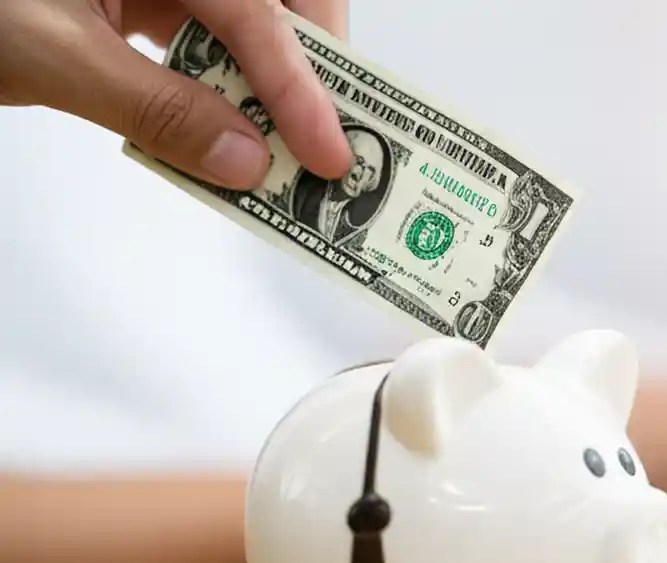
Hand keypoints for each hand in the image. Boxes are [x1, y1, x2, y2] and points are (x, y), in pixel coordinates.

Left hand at [0, 0, 351, 188]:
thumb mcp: (49, 54)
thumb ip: (154, 107)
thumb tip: (244, 161)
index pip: (250, 8)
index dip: (297, 84)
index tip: (330, 151)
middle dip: (313, 66)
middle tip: (335, 139)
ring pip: (254, 22)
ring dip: (279, 85)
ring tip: (297, 146)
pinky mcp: (149, 1)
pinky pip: (214, 42)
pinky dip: (233, 90)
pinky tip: (238, 133)